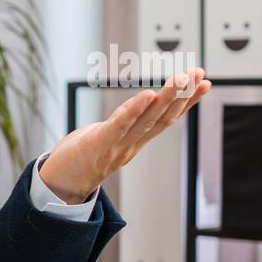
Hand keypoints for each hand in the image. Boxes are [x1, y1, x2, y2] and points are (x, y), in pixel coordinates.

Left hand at [39, 67, 210, 203]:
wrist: (58, 187)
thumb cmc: (77, 160)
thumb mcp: (104, 137)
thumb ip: (120, 124)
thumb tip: (130, 109)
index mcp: (134, 142)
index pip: (165, 119)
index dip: (186, 102)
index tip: (203, 83)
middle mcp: (130, 144)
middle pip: (162, 117)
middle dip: (183, 95)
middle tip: (198, 75)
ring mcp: (116, 146)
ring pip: (147, 120)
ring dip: (166, 98)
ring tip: (181, 79)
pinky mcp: (98, 144)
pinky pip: (120, 125)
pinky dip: (134, 110)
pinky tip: (147, 95)